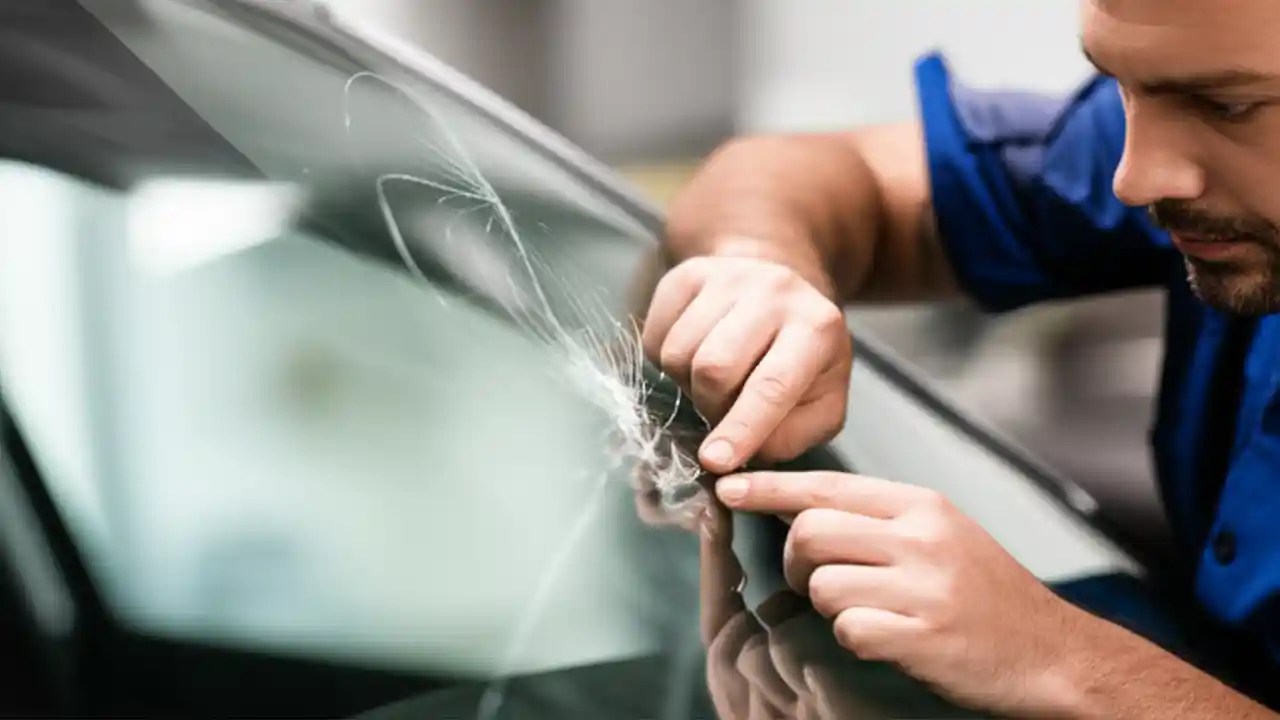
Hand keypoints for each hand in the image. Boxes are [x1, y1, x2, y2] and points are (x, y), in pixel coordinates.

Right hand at [643, 256, 852, 473]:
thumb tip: (741, 453)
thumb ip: (790, 437)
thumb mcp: (822, 404)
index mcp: (817, 328)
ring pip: (679, 352)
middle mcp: (775, 291)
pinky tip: (695, 354)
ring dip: (687, 384)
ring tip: (714, 380)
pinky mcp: (689, 273)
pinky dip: (666, 361)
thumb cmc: (802, 360)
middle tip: (723, 411)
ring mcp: (728, 276)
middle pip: (714, 366)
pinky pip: (656, 335)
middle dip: (710, 406)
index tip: (715, 461)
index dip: (741, 428)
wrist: (780, 290)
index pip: (772, 386)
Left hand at [714, 471, 1092, 717]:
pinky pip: (848, 630)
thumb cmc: (987, 594)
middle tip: (816, 581)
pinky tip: (888, 640)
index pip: (826, 485)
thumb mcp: (941, 534)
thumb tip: (804, 509)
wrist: (1051, 652)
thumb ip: (879, 519)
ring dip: (827, 606)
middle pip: (810, 532)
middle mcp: (921, 537)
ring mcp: (924, 586)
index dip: (768, 487)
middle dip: (795, 561)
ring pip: (821, 584)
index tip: (727, 488)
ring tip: (867, 613)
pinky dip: (855, 639)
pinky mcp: (922, 635)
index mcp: (921, 505)